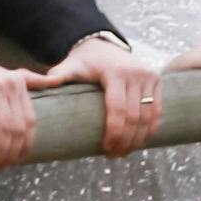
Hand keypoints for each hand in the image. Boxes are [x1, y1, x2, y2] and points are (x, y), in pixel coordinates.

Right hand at [0, 54, 41, 169]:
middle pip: (20, 128)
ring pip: (7, 130)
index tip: (16, 159)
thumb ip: (27, 79)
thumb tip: (57, 82)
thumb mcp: (1, 75)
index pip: (30, 120)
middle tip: (2, 166)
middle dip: (13, 152)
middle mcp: (10, 83)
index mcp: (18, 81)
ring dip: (2, 153)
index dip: (26, 145)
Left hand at [57, 31, 161, 153]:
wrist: (104, 45)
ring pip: (148, 116)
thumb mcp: (70, 66)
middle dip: (126, 141)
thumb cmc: (84, 61)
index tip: (106, 149)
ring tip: (125, 152)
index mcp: (115, 72)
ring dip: (139, 139)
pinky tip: (140, 142)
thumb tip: (43, 86)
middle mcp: (135, 73)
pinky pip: (157, 110)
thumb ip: (58, 76)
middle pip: (134, 117)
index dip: (114, 133)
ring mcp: (148, 76)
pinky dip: (151, 129)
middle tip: (114, 156)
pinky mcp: (156, 80)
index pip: (118, 109)